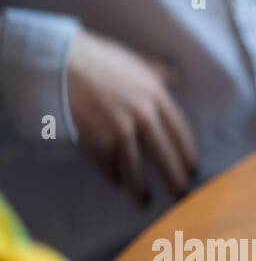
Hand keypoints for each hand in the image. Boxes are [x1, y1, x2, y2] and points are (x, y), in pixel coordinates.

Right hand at [66, 29, 198, 206]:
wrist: (57, 61)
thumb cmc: (95, 58)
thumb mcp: (132, 61)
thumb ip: (155, 71)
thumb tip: (175, 75)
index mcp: (155, 95)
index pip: (180, 132)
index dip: (187, 153)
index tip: (192, 168)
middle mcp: (143, 114)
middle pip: (164, 156)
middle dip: (174, 179)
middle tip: (180, 195)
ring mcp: (120, 129)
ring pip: (136, 168)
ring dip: (140, 188)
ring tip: (144, 202)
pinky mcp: (98, 140)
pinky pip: (109, 165)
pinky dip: (112, 175)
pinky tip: (115, 181)